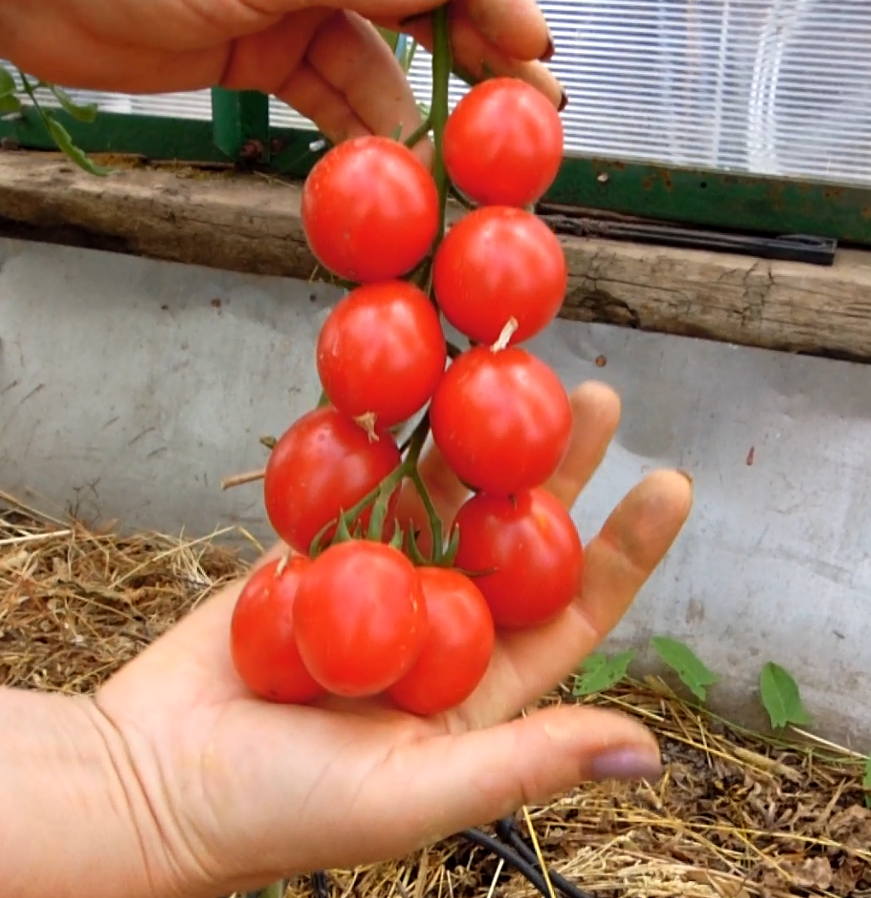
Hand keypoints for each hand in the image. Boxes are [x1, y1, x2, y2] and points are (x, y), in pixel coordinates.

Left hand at [4, 0, 562, 156]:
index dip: (493, 7)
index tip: (534, 50)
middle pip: (421, 10)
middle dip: (473, 62)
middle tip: (521, 112)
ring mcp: (293, 5)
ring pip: (377, 65)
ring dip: (416, 117)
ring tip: (455, 163)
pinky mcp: (263, 56)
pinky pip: (328, 100)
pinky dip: (358, 135)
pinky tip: (390, 166)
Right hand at [91, 381, 692, 897]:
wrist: (157, 779)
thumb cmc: (283, 809)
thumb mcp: (416, 793)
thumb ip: (526, 763)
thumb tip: (646, 748)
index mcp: (476, 685)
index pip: (570, 610)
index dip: (622, 549)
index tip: (667, 484)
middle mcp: (435, 626)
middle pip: (512, 534)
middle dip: (557, 469)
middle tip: (593, 399)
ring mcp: (373, 583)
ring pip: (439, 497)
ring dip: (477, 440)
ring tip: (511, 376)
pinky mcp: (312, 553)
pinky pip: (356, 490)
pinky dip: (383, 444)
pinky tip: (417, 392)